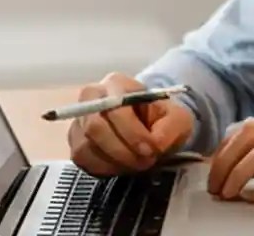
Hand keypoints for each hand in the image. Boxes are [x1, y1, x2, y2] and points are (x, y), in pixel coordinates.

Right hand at [67, 72, 194, 176]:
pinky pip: (83, 161)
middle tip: (144, 162)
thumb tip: (154, 144)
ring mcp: (79, 121)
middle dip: (122, 151)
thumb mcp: (178, 119)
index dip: (132, 133)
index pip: (114, 107)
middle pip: (94, 127)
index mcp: (117, 84)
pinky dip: (105, 169)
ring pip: (86, 148)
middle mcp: (91, 99)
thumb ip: (170, 128)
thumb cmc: (161, 119)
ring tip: (137, 164)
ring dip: (115, 162)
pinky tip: (123, 166)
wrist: (151, 127)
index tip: (151, 150)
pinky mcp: (75, 143)